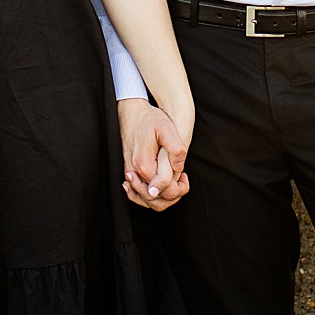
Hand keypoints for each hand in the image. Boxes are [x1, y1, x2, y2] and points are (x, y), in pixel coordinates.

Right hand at [118, 98, 190, 212]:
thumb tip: (179, 169)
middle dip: (173, 195)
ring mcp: (130, 174)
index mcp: (145, 166)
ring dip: (163, 198)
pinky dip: (151, 195)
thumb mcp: (167, 128)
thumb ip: (176, 149)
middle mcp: (135, 174)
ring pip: (147, 201)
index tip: (184, 175)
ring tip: (174, 182)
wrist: (131, 113)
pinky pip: (139, 194)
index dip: (180, 188)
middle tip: (182, 179)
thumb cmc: (150, 119)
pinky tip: (160, 184)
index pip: (165, 192)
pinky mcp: (129, 172)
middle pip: (155, 201)